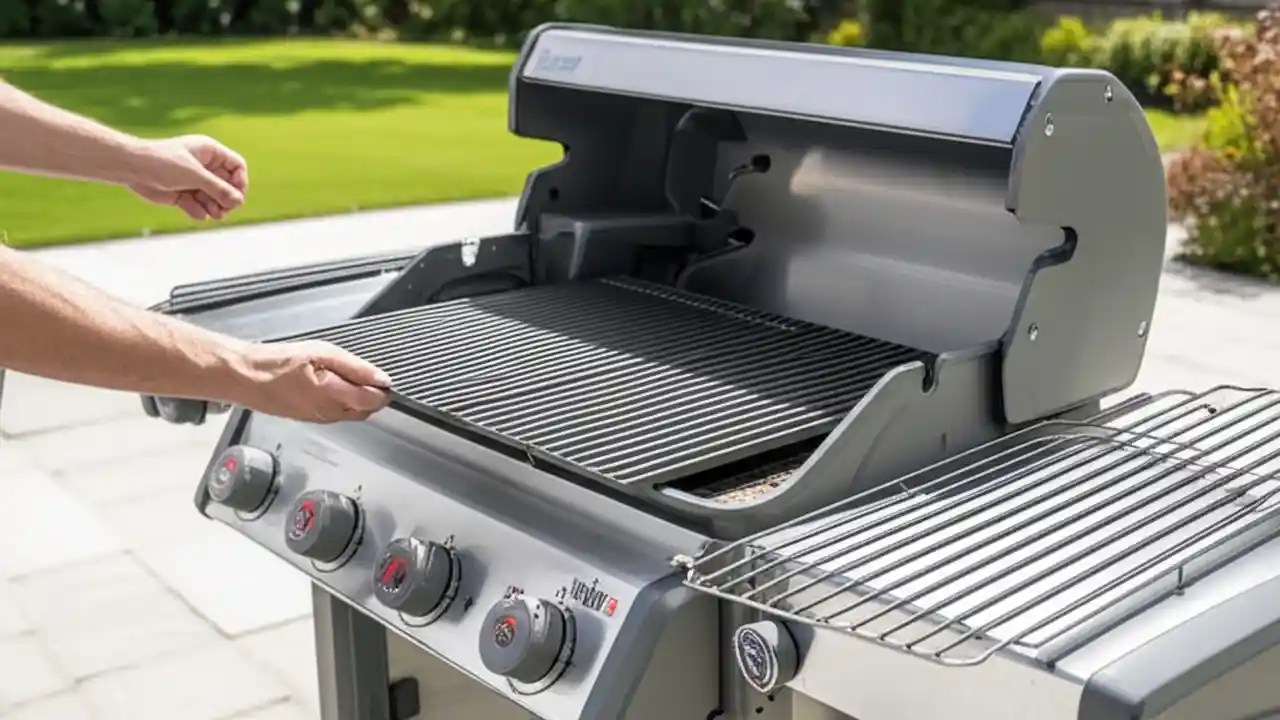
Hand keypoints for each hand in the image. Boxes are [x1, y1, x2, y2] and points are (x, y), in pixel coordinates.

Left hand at [130, 135, 248, 221]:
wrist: (132, 169)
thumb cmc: (163, 162)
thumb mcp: (195, 175)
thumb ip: (218, 188)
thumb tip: (239, 201)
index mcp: (209, 152)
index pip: (236, 166)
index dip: (240, 181)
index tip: (236, 195)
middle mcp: (204, 166)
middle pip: (227, 185)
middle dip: (226, 199)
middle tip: (225, 209)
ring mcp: (193, 181)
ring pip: (213, 198)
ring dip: (215, 207)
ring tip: (212, 214)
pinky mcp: (183, 194)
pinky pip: (198, 206)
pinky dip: (199, 211)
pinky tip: (196, 213)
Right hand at [232, 340, 392, 423]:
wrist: (243, 377)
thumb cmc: (275, 363)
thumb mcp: (321, 353)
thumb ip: (355, 367)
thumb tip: (381, 379)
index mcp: (334, 397)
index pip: (375, 402)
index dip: (383, 389)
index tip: (381, 377)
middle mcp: (329, 414)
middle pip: (365, 410)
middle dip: (370, 394)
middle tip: (357, 371)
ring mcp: (319, 419)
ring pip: (350, 413)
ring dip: (353, 397)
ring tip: (335, 374)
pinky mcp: (308, 419)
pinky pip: (334, 413)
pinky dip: (338, 401)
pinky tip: (324, 383)